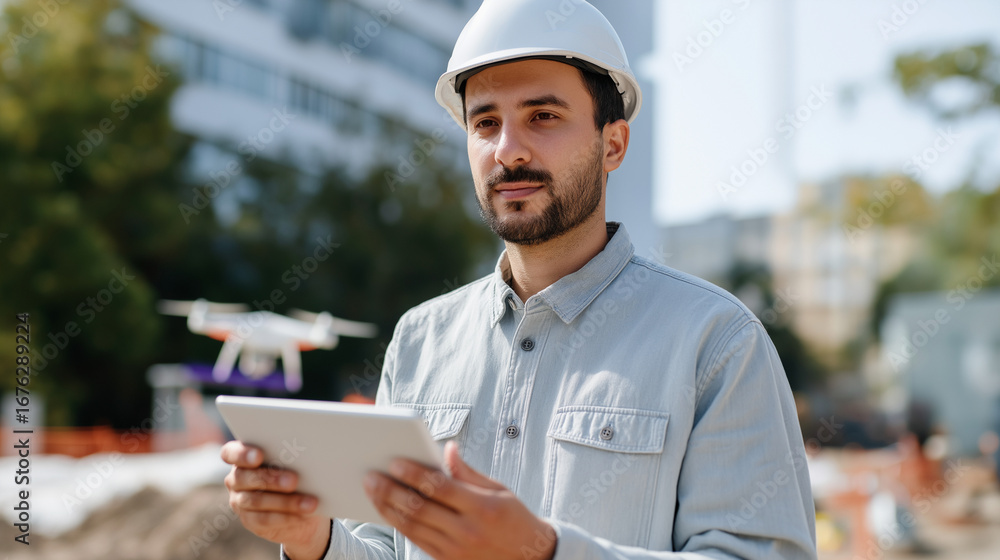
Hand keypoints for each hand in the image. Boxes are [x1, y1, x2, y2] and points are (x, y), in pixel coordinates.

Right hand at [221, 441, 329, 559]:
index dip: (242, 454)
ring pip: (256, 500)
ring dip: (285, 501)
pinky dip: (285, 517)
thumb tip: (307, 455)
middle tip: (294, 480)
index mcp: (243, 457)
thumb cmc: (299, 474)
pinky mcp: (249, 520)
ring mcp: (240, 501)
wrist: (303, 507)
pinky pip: (264, 519)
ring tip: (309, 503)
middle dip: (270, 478)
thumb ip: (291, 458)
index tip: (259, 456)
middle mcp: (236, 478)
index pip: (231, 453)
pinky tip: (302, 515)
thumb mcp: (295, 464)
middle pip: (244, 477)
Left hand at [364, 441, 556, 559]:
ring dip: (388, 507)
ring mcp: (455, 549)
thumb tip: (447, 447)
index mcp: (482, 507)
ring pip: (412, 526)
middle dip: (391, 490)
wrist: (529, 558)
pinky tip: (387, 509)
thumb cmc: (513, 518)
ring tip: (372, 491)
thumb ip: (468, 471)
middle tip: (370, 476)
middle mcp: (467, 530)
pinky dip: (398, 523)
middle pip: (420, 508)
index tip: (394, 461)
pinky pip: (416, 540)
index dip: (414, 473)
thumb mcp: (499, 490)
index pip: (440, 487)